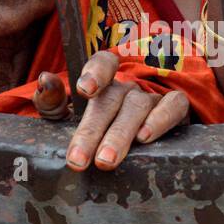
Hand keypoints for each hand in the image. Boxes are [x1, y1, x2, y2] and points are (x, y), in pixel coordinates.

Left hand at [34, 51, 189, 170]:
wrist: (138, 154)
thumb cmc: (97, 133)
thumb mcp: (66, 118)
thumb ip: (52, 102)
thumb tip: (45, 79)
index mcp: (104, 83)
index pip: (103, 62)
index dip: (95, 72)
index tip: (84, 90)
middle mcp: (129, 87)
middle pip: (112, 97)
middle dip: (93, 129)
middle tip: (79, 159)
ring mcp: (153, 97)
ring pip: (138, 106)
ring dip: (120, 134)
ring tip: (106, 160)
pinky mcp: (177, 110)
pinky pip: (173, 106)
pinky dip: (160, 119)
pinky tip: (145, 137)